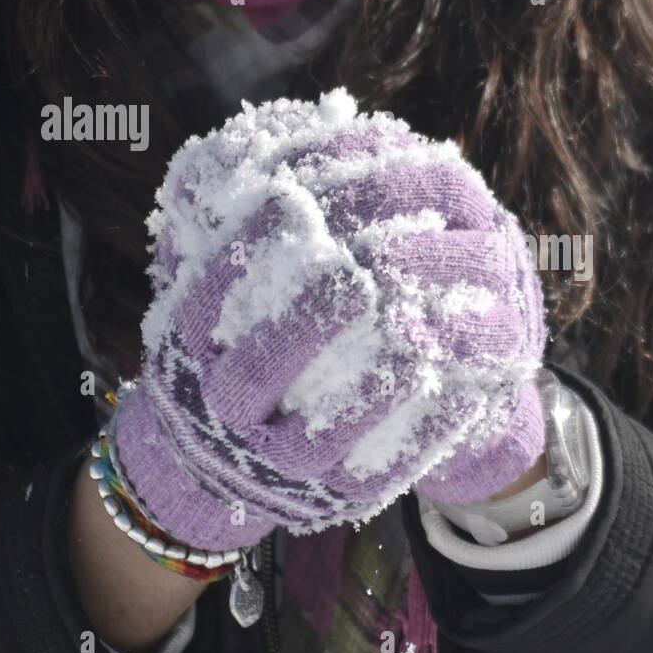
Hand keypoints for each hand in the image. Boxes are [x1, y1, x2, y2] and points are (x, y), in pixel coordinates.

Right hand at [114, 91, 546, 549]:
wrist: (218, 466)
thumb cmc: (226, 351)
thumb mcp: (207, 298)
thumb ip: (225, 238)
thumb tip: (247, 154)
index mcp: (186, 356)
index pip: (206, 299)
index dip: (247, 248)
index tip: (291, 199)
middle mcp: (221, 415)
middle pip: (257, 367)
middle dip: (309, 317)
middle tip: (361, 270)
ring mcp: (276, 468)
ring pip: (322, 430)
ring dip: (377, 377)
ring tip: (425, 330)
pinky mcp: (334, 499)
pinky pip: (382, 470)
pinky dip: (425, 431)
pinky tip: (465, 389)